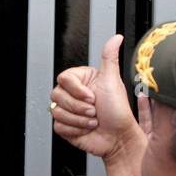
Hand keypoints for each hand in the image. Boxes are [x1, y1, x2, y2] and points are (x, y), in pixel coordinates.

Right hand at [51, 34, 143, 162]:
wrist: (118, 137)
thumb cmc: (118, 111)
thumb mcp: (113, 80)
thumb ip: (110, 57)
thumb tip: (116, 37)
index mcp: (82, 81)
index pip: (64, 78)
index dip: (76, 90)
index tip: (91, 96)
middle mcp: (73, 94)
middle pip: (57, 95)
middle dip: (78, 107)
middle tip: (94, 110)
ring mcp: (67, 110)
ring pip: (57, 111)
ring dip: (79, 119)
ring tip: (93, 120)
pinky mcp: (65, 126)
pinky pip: (58, 126)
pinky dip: (75, 129)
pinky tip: (87, 128)